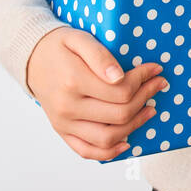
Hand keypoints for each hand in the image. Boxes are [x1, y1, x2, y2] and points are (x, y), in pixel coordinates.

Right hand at [27, 25, 166, 160]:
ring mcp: (64, 123)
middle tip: (158, 85)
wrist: (32, 59)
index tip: (155, 69)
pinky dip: (110, 152)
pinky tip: (127, 141)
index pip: (121, 90)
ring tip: (149, 109)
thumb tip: (120, 77)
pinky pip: (87, 151)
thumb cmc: (58, 46)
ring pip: (108, 136)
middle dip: (145, 98)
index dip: (143, 80)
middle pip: (119, 114)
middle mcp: (68, 106)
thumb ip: (100, 56)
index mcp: (73, 81)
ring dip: (135, 125)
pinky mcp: (62, 132)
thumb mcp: (78, 38)